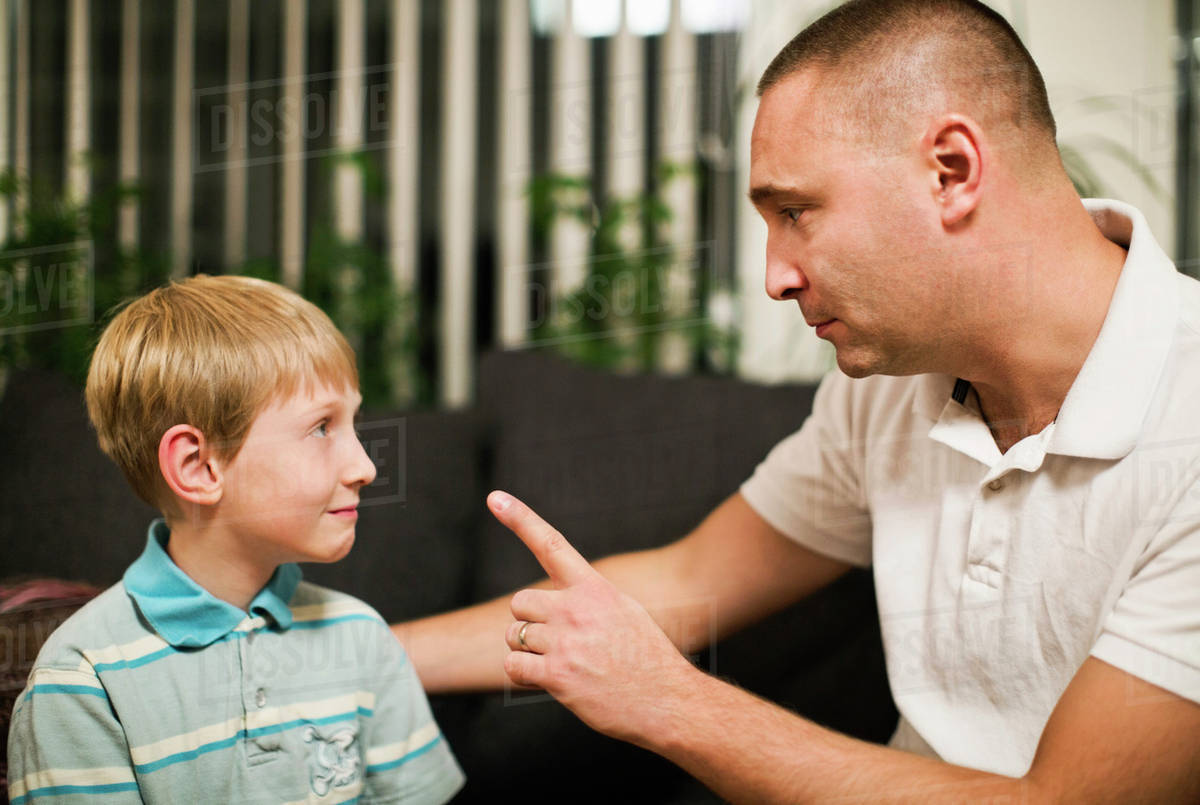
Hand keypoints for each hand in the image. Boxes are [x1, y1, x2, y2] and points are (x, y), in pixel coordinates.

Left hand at [489, 490, 696, 743]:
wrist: (667, 701)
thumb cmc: (646, 658)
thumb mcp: (624, 611)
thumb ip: (589, 598)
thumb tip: (559, 599)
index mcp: (595, 588)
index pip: (551, 544)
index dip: (520, 519)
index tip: (494, 497)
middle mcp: (577, 609)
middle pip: (522, 603)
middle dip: (531, 622)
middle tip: (559, 641)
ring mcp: (565, 642)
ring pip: (514, 636)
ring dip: (527, 651)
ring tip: (563, 663)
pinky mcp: (557, 675)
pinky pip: (513, 667)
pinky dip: (523, 675)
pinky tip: (549, 680)